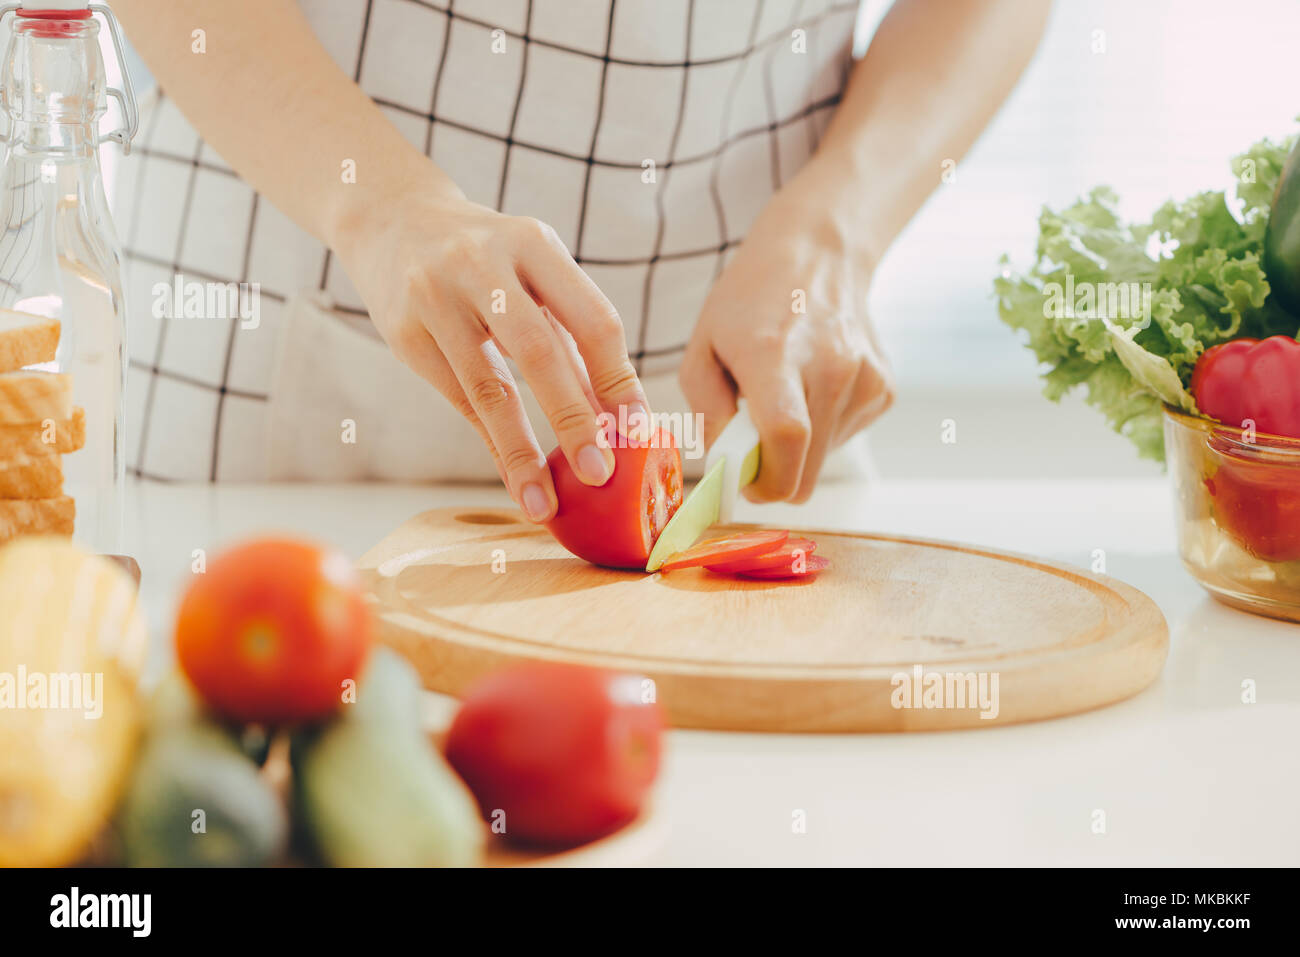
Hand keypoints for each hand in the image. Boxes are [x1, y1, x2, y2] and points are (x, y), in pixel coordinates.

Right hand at [331, 174, 648, 523]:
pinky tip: (513, 477)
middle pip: (539, 352)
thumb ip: (572, 339)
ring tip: (544, 501)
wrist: (394, 219)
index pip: (592, 318)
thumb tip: (617, 418)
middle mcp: (484, 265)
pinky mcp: (405, 333)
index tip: (637, 430)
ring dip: (521, 452)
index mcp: (534, 243)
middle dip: (573, 419)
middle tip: (600, 473)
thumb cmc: (487, 258)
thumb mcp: (535, 274)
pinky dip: (490, 443)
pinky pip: (458, 399)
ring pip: (489, 388)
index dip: (618, 378)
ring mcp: (437, 298)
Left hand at [680, 165, 893, 502]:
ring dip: (800, 449)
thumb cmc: (751, 301)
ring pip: (825, 460)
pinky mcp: (885, 389)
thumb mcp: (704, 344)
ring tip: (786, 398)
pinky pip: (844, 438)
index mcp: (776, 354)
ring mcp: (865, 378)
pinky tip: (813, 389)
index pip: (787, 436)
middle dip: (776, 477)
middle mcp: (830, 367)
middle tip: (753, 451)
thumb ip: (705, 408)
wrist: (820, 255)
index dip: (766, 479)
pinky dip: (823, 431)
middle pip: (807, 467)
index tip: (746, 484)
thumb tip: (723, 460)